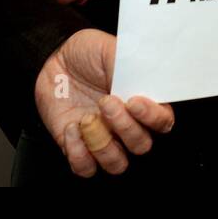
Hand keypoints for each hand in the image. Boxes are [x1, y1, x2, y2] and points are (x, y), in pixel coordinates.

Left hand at [35, 29, 174, 176]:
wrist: (54, 60)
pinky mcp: (79, 149)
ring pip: (117, 164)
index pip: (163, 122)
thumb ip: (128, 65)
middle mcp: (127, 125)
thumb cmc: (87, 54)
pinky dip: (78, 153)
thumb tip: (142, 74)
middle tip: (106, 102)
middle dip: (124, 127)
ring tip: (86, 118)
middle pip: (141, 145)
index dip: (153, 117)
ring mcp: (104, 139)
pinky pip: (86, 168)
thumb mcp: (109, 50)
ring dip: (102, 144)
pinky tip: (71, 128)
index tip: (134, 101)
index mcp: (141, 102)